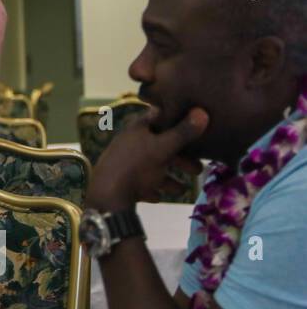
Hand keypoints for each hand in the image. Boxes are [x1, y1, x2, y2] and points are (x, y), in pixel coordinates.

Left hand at [87, 106, 208, 213]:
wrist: (106, 196)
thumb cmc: (136, 166)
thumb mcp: (162, 148)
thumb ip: (182, 133)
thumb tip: (202, 112)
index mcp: (138, 128)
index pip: (160, 117)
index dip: (178, 119)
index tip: (197, 125)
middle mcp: (132, 142)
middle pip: (161, 146)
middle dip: (181, 158)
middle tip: (198, 169)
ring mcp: (126, 162)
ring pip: (153, 167)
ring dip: (169, 178)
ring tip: (184, 188)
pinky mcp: (122, 182)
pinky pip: (142, 184)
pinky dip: (152, 189)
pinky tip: (158, 196)